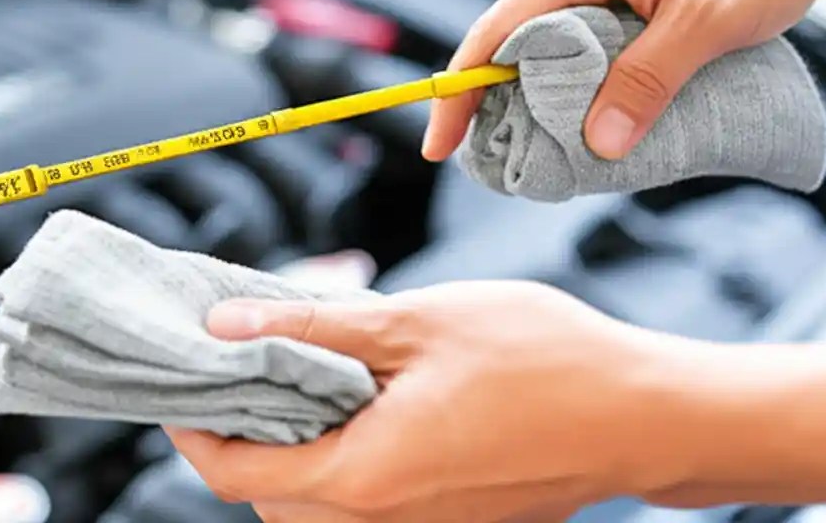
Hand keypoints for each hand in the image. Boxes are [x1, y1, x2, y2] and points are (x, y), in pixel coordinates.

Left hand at [166, 281, 681, 522]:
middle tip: (236, 362)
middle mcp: (383, 521)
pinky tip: (355, 398)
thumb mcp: (416, 322)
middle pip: (267, 496)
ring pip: (313, 505)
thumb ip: (314, 327)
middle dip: (238, 436)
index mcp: (365, 476)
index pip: (234, 475)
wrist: (645, 416)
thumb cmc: (543, 360)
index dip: (193, 428)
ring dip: (288, 449)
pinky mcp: (447, 521)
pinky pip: (363, 503)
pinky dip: (337, 458)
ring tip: (293, 373)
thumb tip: (224, 323)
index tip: (180, 378)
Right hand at [423, 0, 825, 161]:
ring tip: (545, 154)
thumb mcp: (709, 19)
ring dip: (546, 98)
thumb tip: (597, 144)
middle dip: (498, 104)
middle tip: (501, 166)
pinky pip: (588, 40)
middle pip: (515, 41)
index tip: (440, 147)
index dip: (460, 91)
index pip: (496, 31)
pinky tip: (596, 117)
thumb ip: (648, 79)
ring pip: (554, 45)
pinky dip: (583, 82)